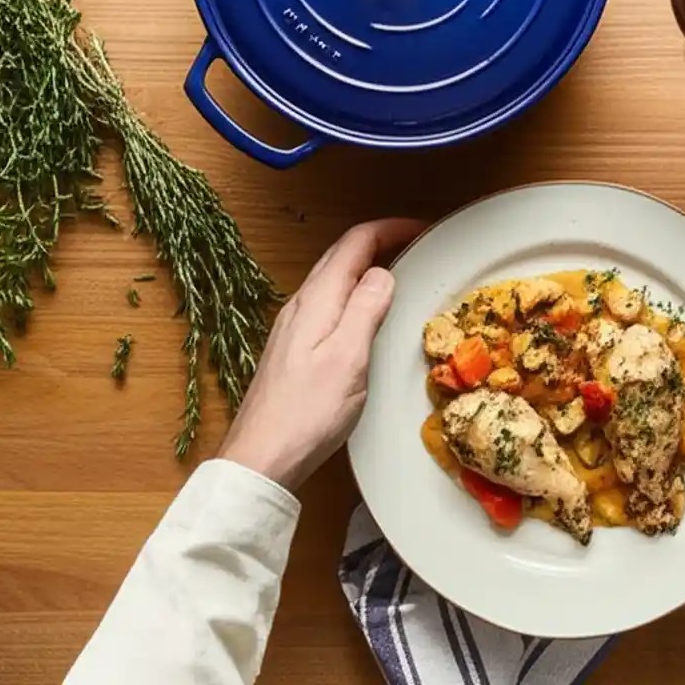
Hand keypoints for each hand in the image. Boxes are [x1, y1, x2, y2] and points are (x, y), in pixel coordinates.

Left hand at [220, 219, 422, 489]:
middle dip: (379, 242)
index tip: (421, 229)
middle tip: (415, 246)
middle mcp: (301, 305)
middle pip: (341, 256)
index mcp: (317, 300)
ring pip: (333, 280)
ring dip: (365, 268)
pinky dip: (353, 295)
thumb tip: (383, 273)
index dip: (389, 229)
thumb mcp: (348, 358)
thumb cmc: (307, 412)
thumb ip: (365, 310)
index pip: (354, 244)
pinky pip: (327, 304)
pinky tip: (365, 314)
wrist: (263, 455)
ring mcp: (293, 327)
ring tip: (398, 274)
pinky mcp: (293, 348)